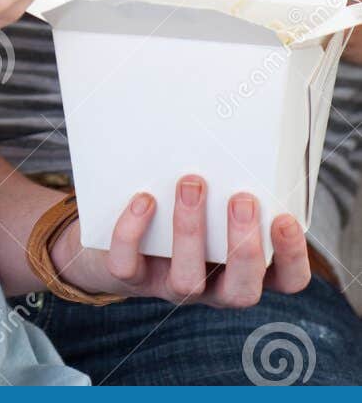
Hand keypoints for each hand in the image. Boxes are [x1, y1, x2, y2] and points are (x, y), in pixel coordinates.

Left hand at [53, 175, 310, 306]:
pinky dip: (133, 233)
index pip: (287, 281)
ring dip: (191, 230)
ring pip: (187, 281)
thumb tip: (229, 111)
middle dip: (245, 248)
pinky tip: (143, 199)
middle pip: (243, 291)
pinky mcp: (130, 277)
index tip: (285, 218)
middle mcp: (213, 286)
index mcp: (243, 267)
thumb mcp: (210, 196)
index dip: (292, 257)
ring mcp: (170, 285)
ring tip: (191, 183)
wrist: (110, 241)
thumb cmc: (174, 209)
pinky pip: (129, 267)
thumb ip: (227, 175)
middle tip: (242, 200)